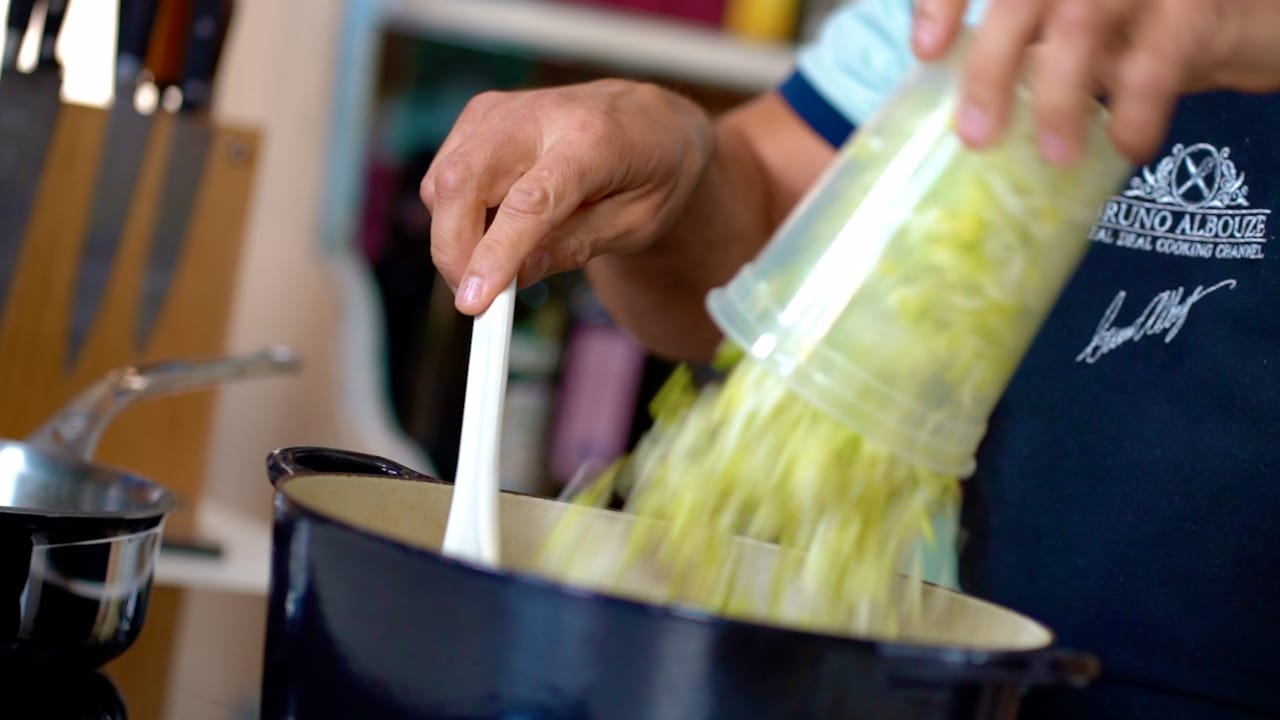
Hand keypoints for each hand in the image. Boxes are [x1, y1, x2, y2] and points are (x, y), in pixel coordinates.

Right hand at [421, 79, 712, 314]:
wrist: (650, 119)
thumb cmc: (651, 174)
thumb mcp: (635, 225)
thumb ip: (574, 247)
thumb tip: (512, 278)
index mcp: (593, 140)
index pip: (530, 201)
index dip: (495, 253)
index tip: (474, 301)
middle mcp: (541, 114)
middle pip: (462, 181)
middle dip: (452, 249)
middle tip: (473, 298)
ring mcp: (504, 109)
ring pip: (443, 180)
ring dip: (453, 235)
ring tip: (496, 263)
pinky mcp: (482, 114)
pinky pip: (444, 174)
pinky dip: (454, 213)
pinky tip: (492, 227)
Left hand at [910, 0, 1279, 164]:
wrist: (1241, 16)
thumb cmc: (1136, 23)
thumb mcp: (1069, 28)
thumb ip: (1021, 49)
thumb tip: (960, 119)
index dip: (945, 1)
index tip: (924, 53)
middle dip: (990, 64)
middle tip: (976, 136)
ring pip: (1082, 18)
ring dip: (1060, 94)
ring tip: (1055, 157)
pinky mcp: (1195, 4)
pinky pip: (1159, 54)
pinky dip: (1136, 107)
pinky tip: (1127, 145)